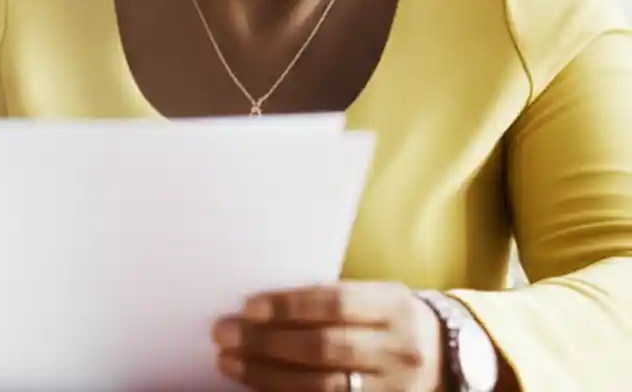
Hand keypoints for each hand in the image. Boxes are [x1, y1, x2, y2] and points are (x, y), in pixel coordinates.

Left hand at [212, 281, 443, 390]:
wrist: (455, 358)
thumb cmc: (395, 318)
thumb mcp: (377, 296)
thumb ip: (332, 298)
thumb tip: (264, 303)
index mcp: (394, 307)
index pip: (335, 304)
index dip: (289, 305)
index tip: (248, 305)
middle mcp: (398, 349)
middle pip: (323, 347)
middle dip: (266, 341)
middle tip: (224, 333)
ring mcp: (393, 388)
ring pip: (322, 386)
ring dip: (267, 374)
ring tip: (230, 363)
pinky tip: (259, 388)